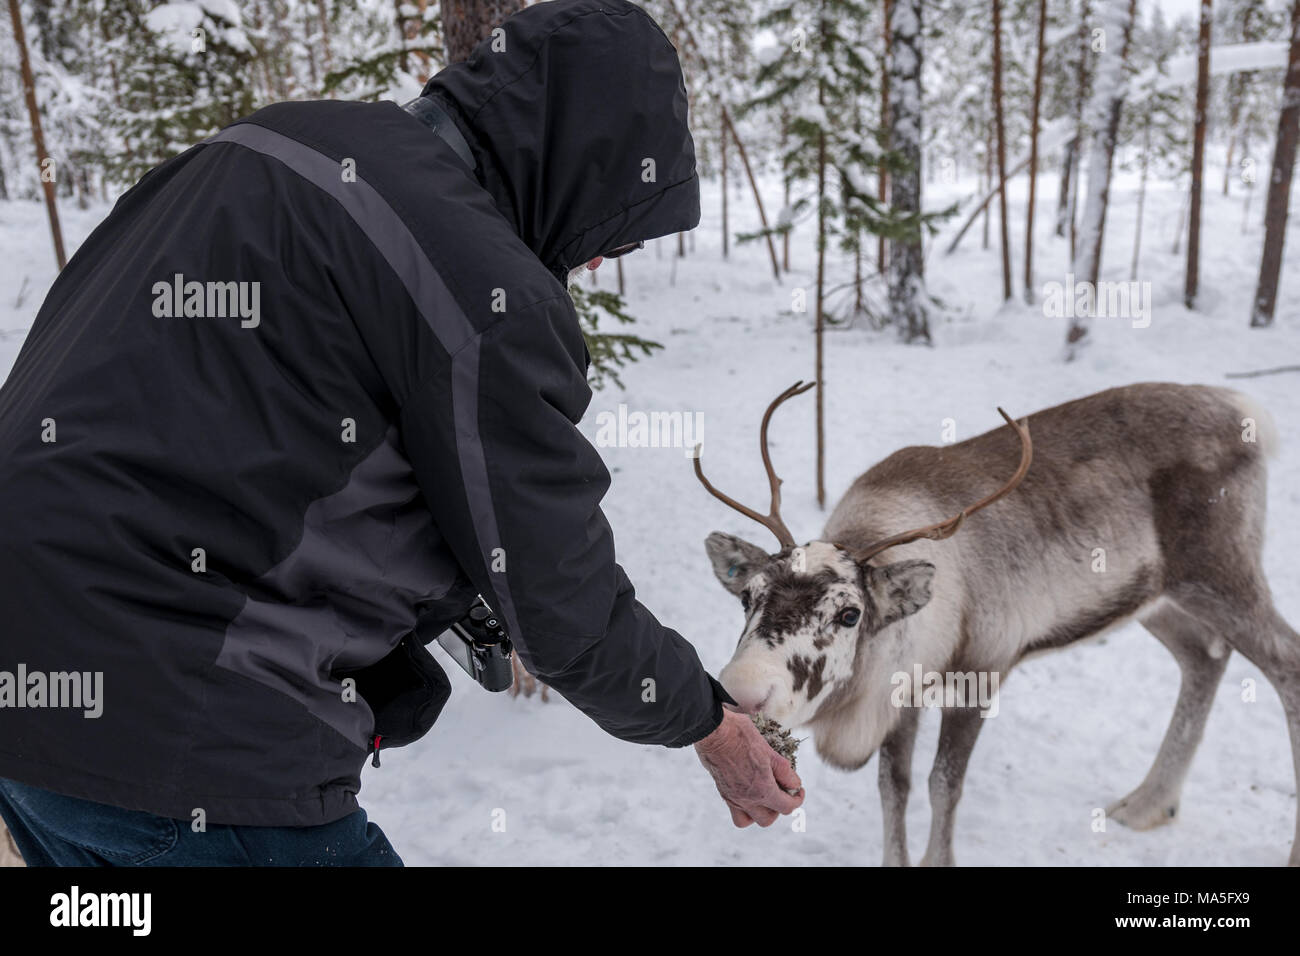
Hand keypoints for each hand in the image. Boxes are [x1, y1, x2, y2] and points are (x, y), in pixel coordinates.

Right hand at [694, 707, 804, 826]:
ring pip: (750, 820)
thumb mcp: (769, 750)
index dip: (797, 799)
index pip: (786, 807)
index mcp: (762, 789)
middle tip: (781, 791)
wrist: (713, 732)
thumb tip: (795, 785)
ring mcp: (733, 797)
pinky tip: (749, 793)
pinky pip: (736, 812)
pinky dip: (745, 809)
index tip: (798, 790)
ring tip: (765, 796)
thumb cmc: (741, 736)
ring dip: (761, 812)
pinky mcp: (723, 792)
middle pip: (768, 819)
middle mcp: (747, 799)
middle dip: (779, 808)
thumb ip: (784, 772)